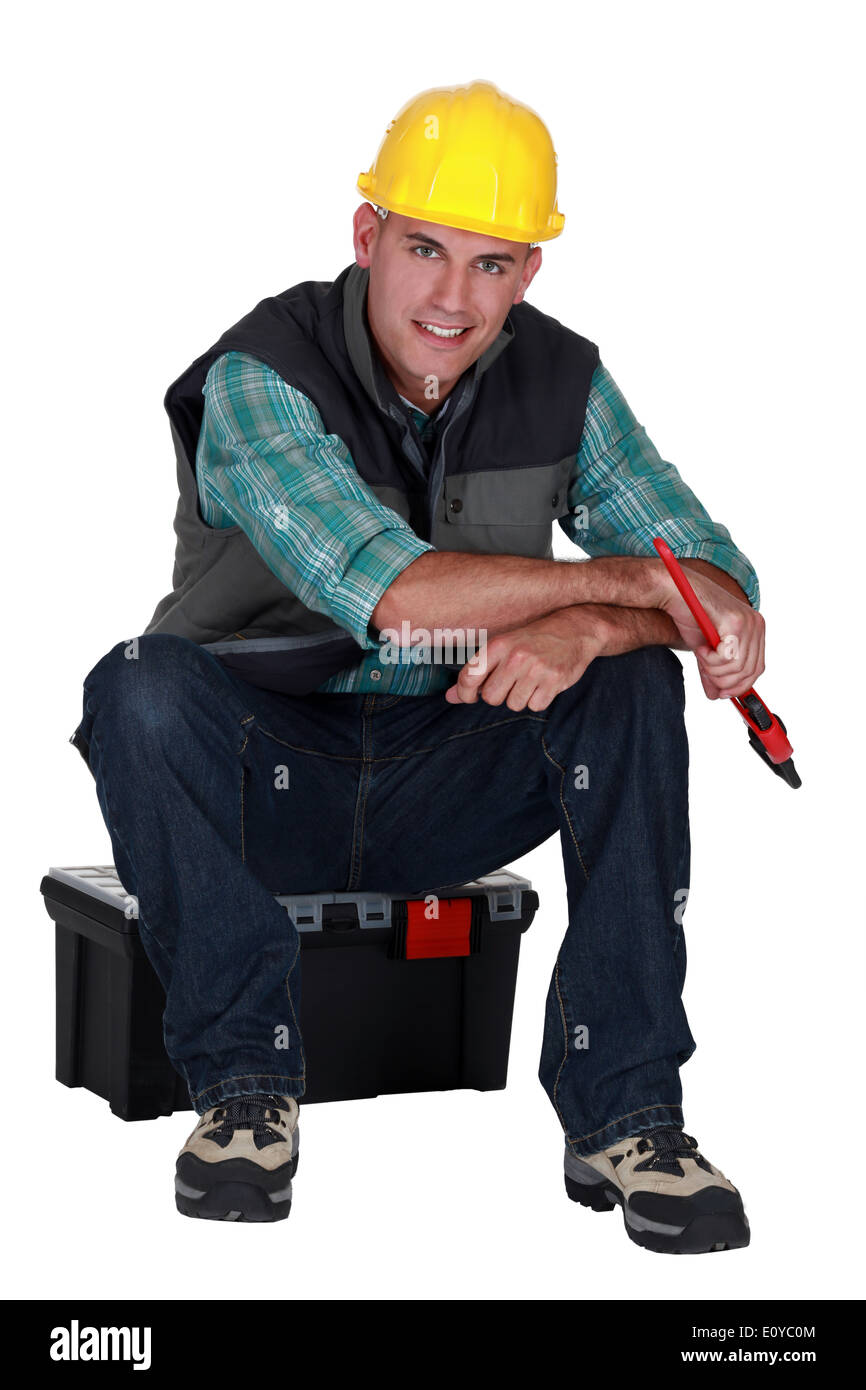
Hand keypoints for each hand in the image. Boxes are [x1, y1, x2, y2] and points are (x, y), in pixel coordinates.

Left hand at [444, 612, 604, 709]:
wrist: (576, 628)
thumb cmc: (534, 639)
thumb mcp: (504, 647)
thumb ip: (477, 671)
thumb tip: (451, 697)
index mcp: (498, 645)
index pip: (469, 678)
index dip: (464, 694)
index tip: (469, 696)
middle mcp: (515, 657)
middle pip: (491, 698)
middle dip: (498, 696)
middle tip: (509, 683)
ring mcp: (536, 669)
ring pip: (514, 704)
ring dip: (520, 697)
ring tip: (530, 680)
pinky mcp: (554, 680)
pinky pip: (535, 706)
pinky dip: (538, 699)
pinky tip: (543, 683)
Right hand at [659, 567, 765, 699]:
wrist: (674, 591)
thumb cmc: (689, 613)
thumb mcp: (705, 650)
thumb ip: (714, 671)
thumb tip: (716, 695)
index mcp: (754, 628)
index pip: (757, 668)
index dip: (739, 686)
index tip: (722, 693)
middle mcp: (755, 623)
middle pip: (749, 671)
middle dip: (724, 681)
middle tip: (706, 671)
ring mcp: (747, 622)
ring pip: (737, 668)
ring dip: (714, 669)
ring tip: (701, 655)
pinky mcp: (734, 622)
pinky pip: (727, 658)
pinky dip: (710, 660)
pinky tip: (701, 648)